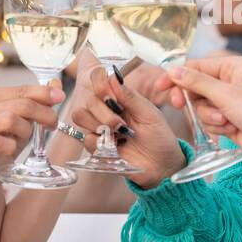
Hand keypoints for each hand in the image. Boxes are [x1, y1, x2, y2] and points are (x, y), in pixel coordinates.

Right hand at [0, 80, 64, 192]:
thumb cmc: (5, 139)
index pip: (20, 89)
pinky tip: (12, 149)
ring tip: (25, 137)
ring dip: (26, 130)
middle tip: (53, 123)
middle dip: (42, 113)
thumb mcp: (22, 117)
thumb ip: (37, 100)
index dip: (43, 93)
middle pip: (19, 105)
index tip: (60, 96)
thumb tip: (56, 84)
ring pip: (11, 120)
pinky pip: (4, 142)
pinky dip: (14, 145)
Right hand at [66, 47, 184, 189]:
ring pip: (80, 116)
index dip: (99, 84)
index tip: (109, 95)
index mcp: (120, 98)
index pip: (99, 80)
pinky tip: (116, 147)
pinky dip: (100, 143)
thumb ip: (130, 96)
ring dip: (99, 125)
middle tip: (122, 124)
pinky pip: (86, 139)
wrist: (161, 165)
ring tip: (119, 135)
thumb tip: (114, 75)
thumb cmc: (160, 137)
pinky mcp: (97, 146)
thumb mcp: (150, 114)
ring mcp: (100, 128)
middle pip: (88, 100)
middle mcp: (107, 110)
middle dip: (104, 112)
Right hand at [156, 56, 241, 168]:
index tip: (159, 87)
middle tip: (182, 107)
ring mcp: (232, 101)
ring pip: (203, 107)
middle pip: (196, 87)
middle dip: (194, 101)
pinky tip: (232, 130)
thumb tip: (174, 70)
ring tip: (227, 121)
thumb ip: (197, 82)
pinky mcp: (232, 119)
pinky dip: (218, 127)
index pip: (195, 67)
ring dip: (210, 117)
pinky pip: (211, 121)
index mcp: (232, 66)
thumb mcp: (225, 95)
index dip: (176, 76)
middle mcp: (231, 81)